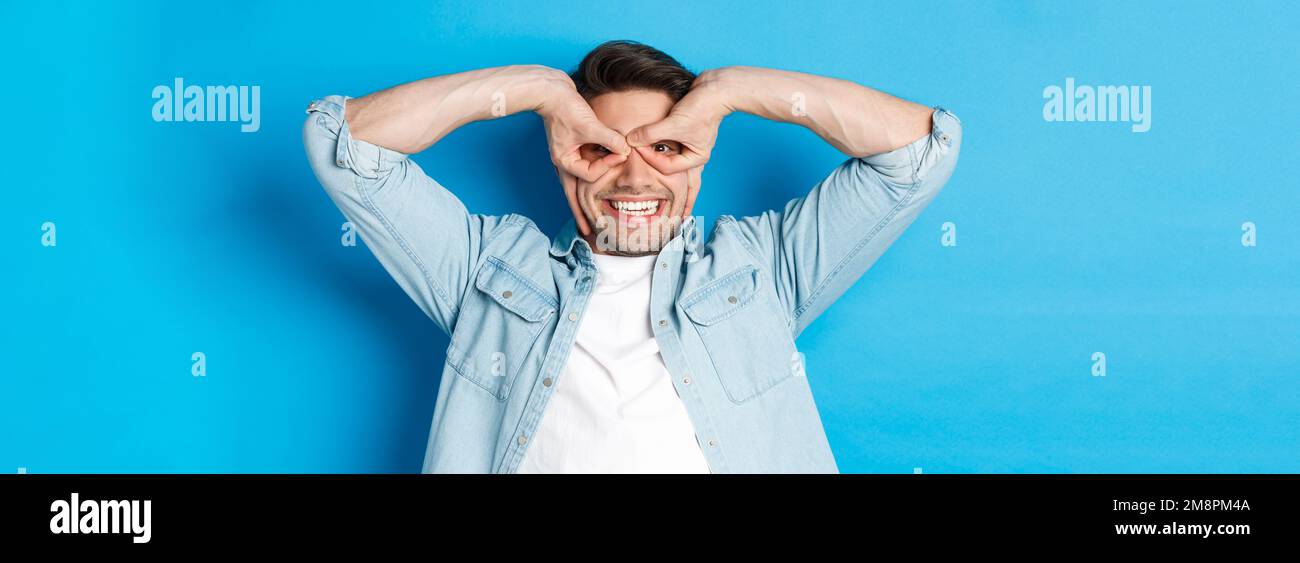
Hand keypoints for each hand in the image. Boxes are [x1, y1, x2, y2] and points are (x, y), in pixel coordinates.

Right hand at [538, 86, 629, 235]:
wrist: (549, 89)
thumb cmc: (566, 107)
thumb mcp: (589, 126)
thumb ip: (609, 139)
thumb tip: (626, 150)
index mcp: (564, 161)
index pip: (589, 175)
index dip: (607, 167)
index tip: (621, 153)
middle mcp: (563, 161)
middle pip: (574, 193)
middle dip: (581, 213)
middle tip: (590, 232)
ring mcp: (566, 154)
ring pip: (577, 182)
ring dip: (584, 196)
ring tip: (589, 217)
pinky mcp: (571, 145)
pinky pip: (581, 166)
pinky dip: (588, 174)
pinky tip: (594, 181)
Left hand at [625, 74, 727, 218]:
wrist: (717, 88)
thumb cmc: (702, 107)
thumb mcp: (675, 123)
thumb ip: (652, 133)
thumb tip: (631, 140)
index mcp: (696, 157)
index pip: (668, 167)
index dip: (650, 159)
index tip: (636, 148)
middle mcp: (694, 154)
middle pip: (684, 182)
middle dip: (680, 199)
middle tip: (675, 219)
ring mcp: (692, 146)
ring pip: (679, 167)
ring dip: (672, 180)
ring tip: (672, 201)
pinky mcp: (687, 135)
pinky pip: (674, 150)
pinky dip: (666, 154)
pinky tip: (662, 158)